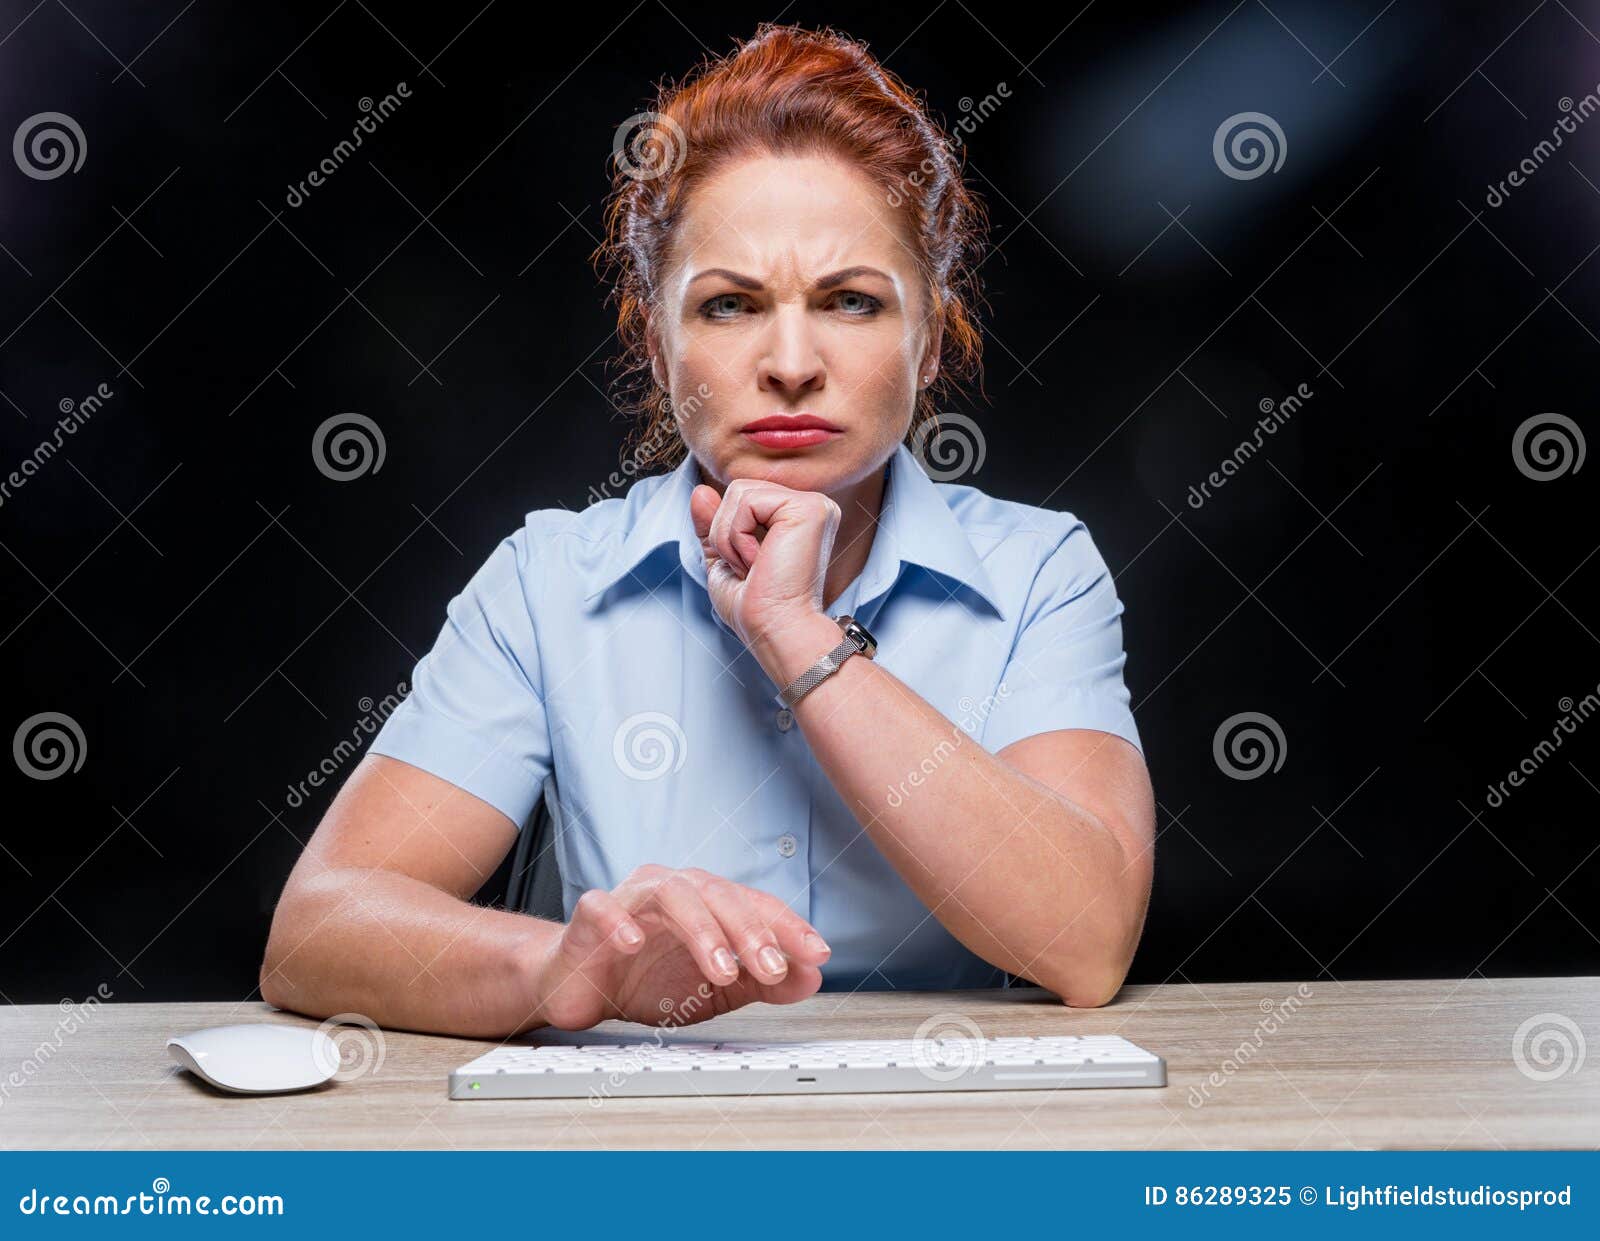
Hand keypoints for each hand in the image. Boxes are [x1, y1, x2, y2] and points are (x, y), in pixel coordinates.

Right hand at [527, 865, 831, 1029]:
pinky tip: (633, 942)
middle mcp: (673, 889)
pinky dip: (618, 921)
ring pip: (671, 894)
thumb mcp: (715, 988)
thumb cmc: (645, 978)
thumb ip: (762, 981)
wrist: (580, 986)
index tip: (816, 954)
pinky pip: (602, 906)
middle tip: (772, 968)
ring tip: (721, 967)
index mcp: (707, 901)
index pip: (754, 905)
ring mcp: (631, 898)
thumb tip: (811, 977)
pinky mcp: (590, 915)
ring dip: (701, 929)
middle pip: (718, 894)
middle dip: (750, 932)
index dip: (787, 927)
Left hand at [690, 478, 840, 656]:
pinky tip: (760, 561)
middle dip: (725, 533)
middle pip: (738, 489)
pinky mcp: (809, 508)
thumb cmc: (757, 609)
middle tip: (750, 569)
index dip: (727, 531)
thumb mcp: (724, 561)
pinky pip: (747, 501)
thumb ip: (713, 524)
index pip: (743, 497)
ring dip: (730, 537)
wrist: (776, 631)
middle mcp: (811, 506)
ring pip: (739, 492)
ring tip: (755, 565)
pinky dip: (738, 536)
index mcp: (797, 518)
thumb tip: (699, 491)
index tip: (748, 568)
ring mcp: (814, 504)